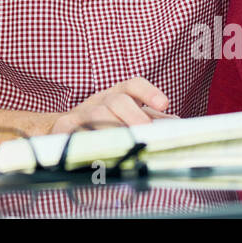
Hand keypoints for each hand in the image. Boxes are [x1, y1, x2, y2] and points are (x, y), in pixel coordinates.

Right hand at [50, 77, 176, 134]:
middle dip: (134, 116)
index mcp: (118, 96)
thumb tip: (177, 125)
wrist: (65, 129)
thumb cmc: (104, 125)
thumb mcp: (129, 119)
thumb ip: (152, 121)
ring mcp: (81, 112)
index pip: (133, 86)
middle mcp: (100, 101)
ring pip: (97, 114)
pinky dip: (85, 141)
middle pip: (118, 100)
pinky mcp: (64, 127)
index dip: (149, 92)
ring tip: (125, 146)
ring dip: (113, 129)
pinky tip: (95, 156)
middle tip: (145, 132)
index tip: (163, 104)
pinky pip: (73, 132)